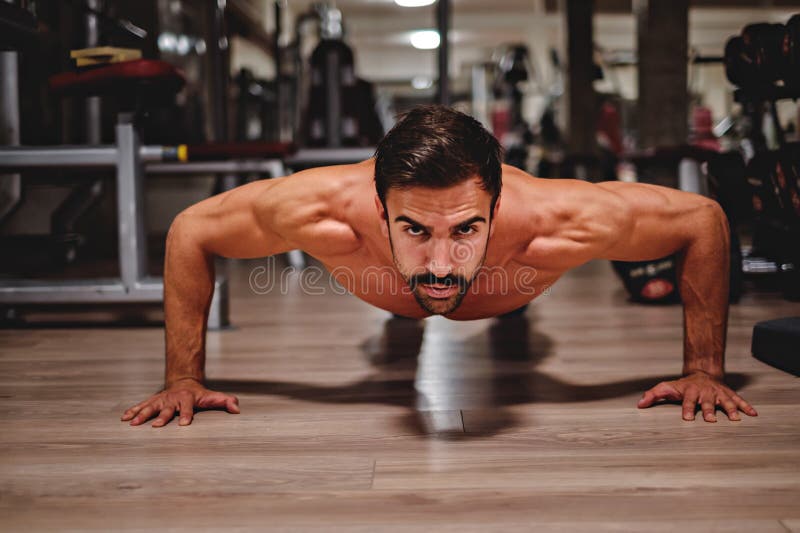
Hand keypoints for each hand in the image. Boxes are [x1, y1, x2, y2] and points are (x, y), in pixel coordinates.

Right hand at [121, 378, 239, 426]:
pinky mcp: (153, 401)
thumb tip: (237, 409)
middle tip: (155, 426)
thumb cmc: (201, 394)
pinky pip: (141, 405)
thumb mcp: (214, 397)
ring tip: (131, 423)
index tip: (184, 424)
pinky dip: (132, 411)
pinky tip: (123, 418)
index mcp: (187, 398)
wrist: (184, 382)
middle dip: (161, 417)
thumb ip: (226, 402)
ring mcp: (161, 399)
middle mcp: (172, 398)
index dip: (186, 415)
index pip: (187, 407)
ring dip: (141, 414)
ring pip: (150, 406)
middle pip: (166, 408)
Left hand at [637, 371, 757, 421]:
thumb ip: (653, 395)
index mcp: (690, 391)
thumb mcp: (666, 388)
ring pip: (725, 401)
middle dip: (708, 410)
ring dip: (730, 409)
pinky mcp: (729, 395)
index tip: (688, 418)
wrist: (702, 373)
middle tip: (710, 419)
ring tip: (735, 419)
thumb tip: (639, 405)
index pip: (687, 401)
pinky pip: (739, 400)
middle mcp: (705, 392)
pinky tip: (753, 414)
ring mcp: (718, 393)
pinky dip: (746, 407)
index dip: (687, 409)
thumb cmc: (682, 385)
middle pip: (707, 402)